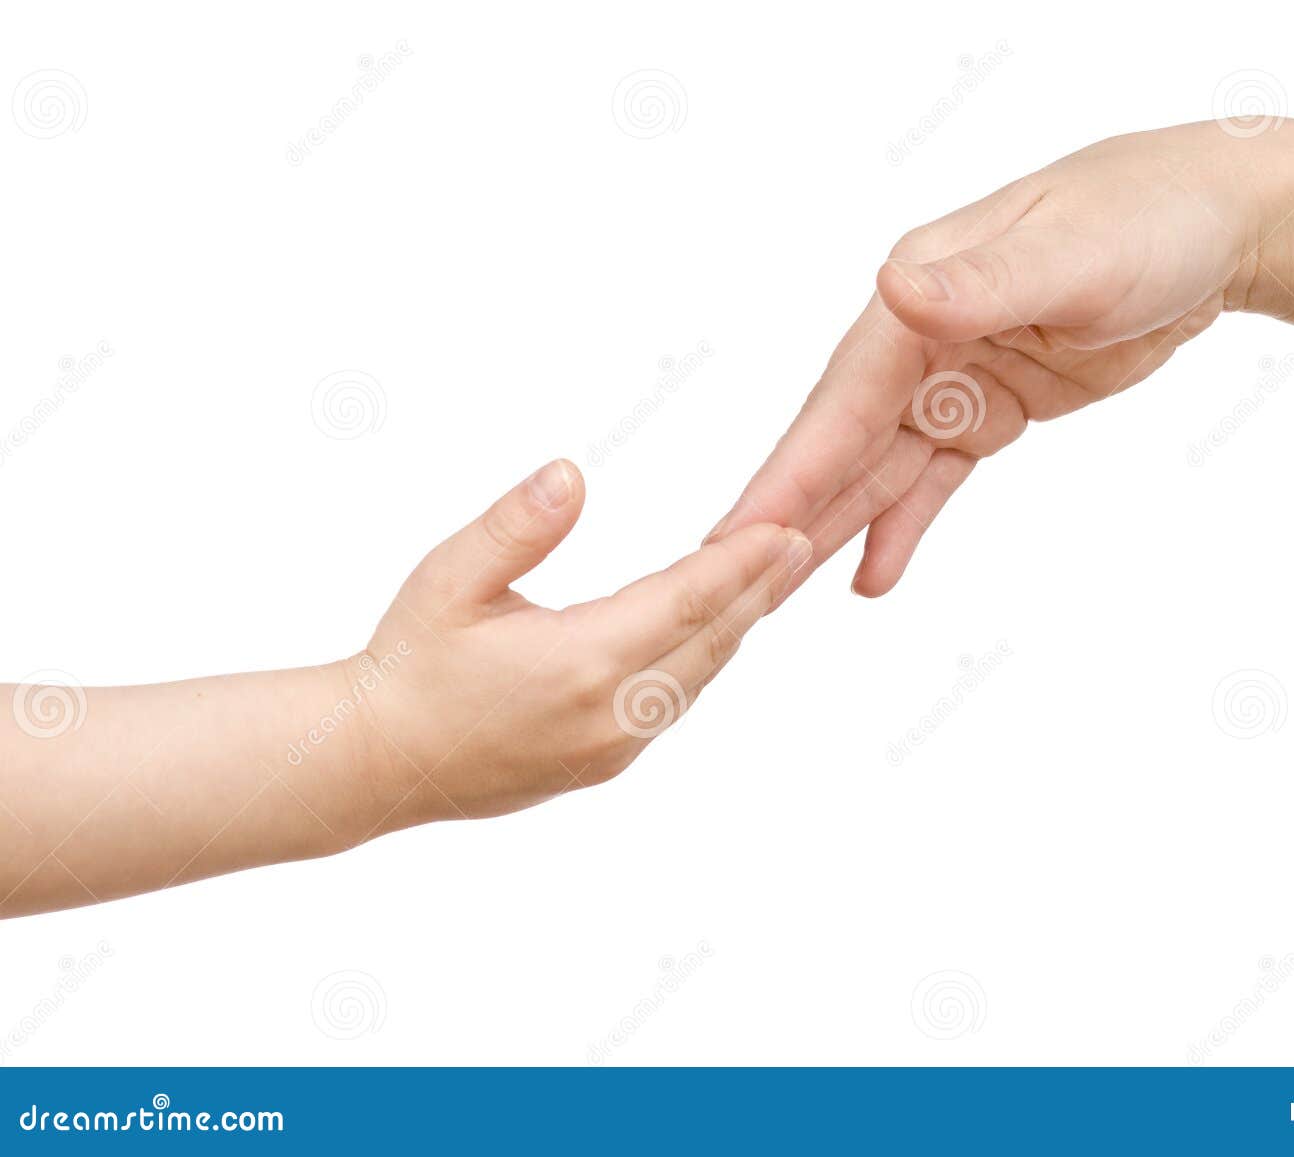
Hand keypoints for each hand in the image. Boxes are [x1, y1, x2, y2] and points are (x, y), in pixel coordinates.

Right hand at [355, 459, 809, 826]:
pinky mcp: (603, 764)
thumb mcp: (448, 580)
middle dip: (758, 589)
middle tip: (801, 544)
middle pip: (711, 641)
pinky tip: (712, 632)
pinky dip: (702, 661)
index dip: (742, 562)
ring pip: (698, 678)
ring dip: (736, 626)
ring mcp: (611, 748)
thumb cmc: (406, 663)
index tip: (785, 530)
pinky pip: (672, 706)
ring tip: (769, 580)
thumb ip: (516, 527)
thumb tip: (571, 472)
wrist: (375, 763)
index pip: (688, 599)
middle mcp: (611, 713)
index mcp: (581, 662)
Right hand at [709, 122, 1293, 594]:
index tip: (734, 538)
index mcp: (919, 292)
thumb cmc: (1147, 218)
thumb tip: (894, 292)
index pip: (841, 401)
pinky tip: (871, 576)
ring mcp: (952, 374)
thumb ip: (983, 283)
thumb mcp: (1074, 253)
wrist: (1216, 222)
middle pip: (842, 443)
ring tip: (776, 601)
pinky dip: (901, 524)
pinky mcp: (990, 407)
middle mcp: (918, 335)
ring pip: (877, 469)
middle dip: (787, 516)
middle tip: (724, 591)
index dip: (789, 475)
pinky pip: (931, 477)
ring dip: (832, 531)